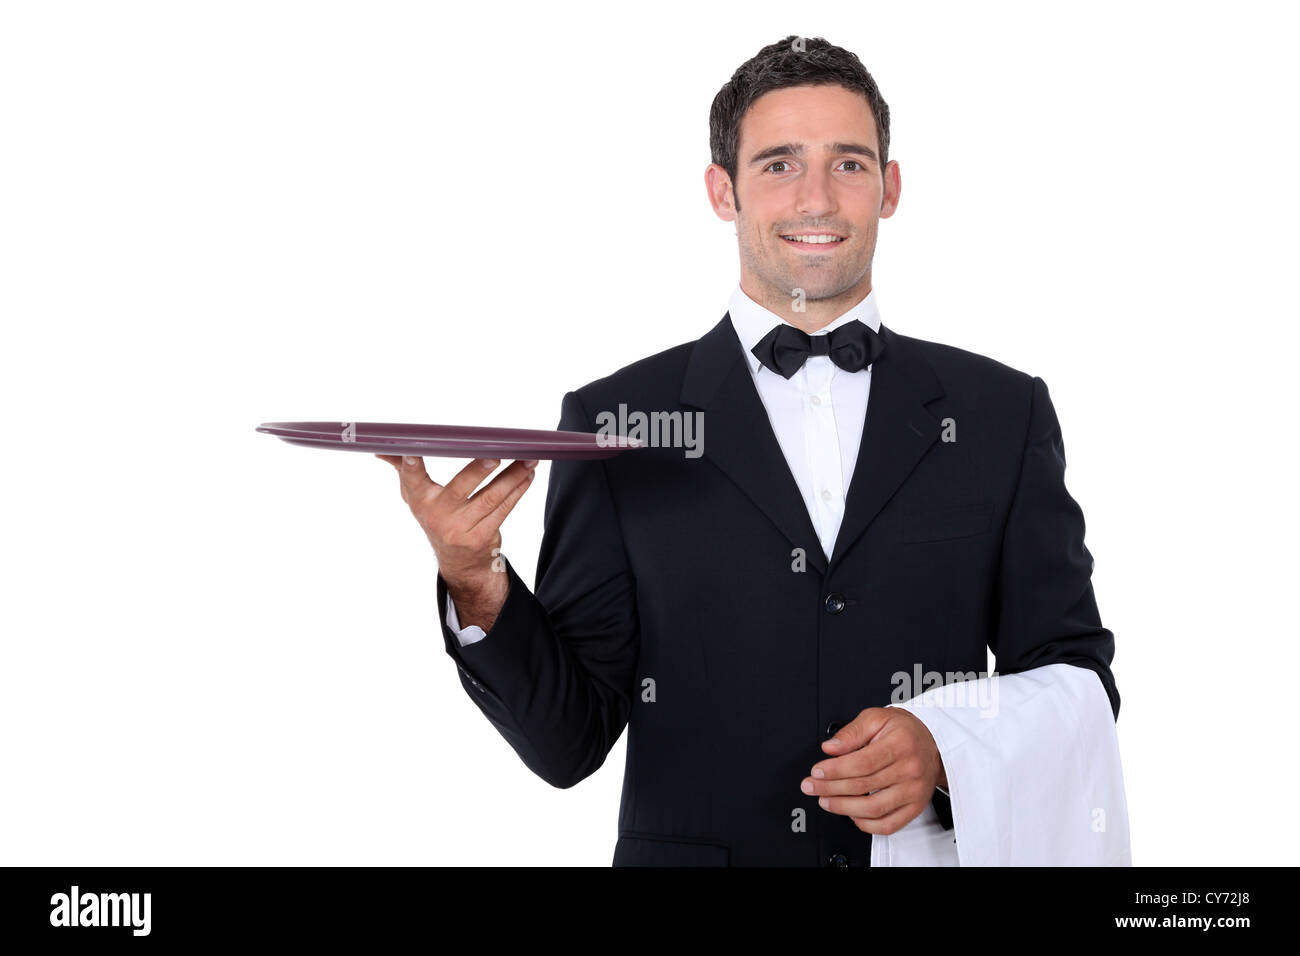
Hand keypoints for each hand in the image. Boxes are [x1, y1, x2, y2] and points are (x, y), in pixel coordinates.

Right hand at [375, 455, 537, 622]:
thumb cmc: (437, 517)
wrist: (459, 562)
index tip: (412, 452)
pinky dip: (518, 491)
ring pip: (490, 498)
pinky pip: (503, 510)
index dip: (411, 467)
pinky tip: (528, 476)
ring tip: (528, 460)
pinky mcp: (482, 537)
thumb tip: (381, 449)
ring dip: (512, 477)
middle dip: (478, 470)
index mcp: (419, 500)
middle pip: (460, 488)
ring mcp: (461, 528)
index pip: (412, 480)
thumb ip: (403, 469)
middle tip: (495, 455)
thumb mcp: (415, 497)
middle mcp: (438, 515)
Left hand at [801, 707, 946, 834]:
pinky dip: (866, 824)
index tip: (817, 771)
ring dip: (844, 808)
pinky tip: (851, 814)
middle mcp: (910, 769)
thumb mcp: (876, 718)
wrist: (932, 742)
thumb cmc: (903, 731)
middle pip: (863, 786)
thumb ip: (851, 732)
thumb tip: (830, 748)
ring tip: (825, 801)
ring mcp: (914, 791)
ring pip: (874, 809)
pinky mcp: (915, 807)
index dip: (835, 770)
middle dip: (830, 788)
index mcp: (900, 744)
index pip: (862, 763)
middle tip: (811, 786)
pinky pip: (889, 825)